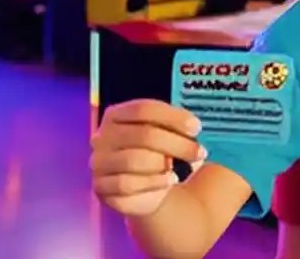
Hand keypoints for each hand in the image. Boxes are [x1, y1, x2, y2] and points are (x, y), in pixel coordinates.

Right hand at [91, 99, 206, 216]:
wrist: (146, 190)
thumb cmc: (156, 154)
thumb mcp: (165, 136)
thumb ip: (175, 128)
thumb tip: (193, 127)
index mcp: (116, 115)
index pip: (143, 109)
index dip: (172, 117)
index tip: (196, 127)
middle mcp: (103, 137)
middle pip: (143, 135)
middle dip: (176, 144)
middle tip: (199, 152)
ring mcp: (100, 163)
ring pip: (134, 160)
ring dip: (164, 164)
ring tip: (182, 169)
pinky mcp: (102, 188)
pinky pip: (127, 185)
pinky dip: (153, 182)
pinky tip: (169, 180)